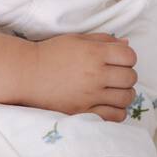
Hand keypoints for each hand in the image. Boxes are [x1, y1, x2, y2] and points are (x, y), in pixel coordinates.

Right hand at [22, 33, 137, 119]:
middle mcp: (95, 74)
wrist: (27, 74)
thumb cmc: (51, 53)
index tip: (119, 60)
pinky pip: (114, 116)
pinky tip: (109, 105)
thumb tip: (127, 45)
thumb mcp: (77, 40)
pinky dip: (118, 111)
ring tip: (115, 91)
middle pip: (130, 77)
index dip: (127, 57)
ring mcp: (90, 95)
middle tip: (116, 76)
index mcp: (95, 53)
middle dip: (127, 75)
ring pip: (126, 97)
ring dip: (125, 93)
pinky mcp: (83, 112)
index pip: (129, 56)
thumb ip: (103, 40)